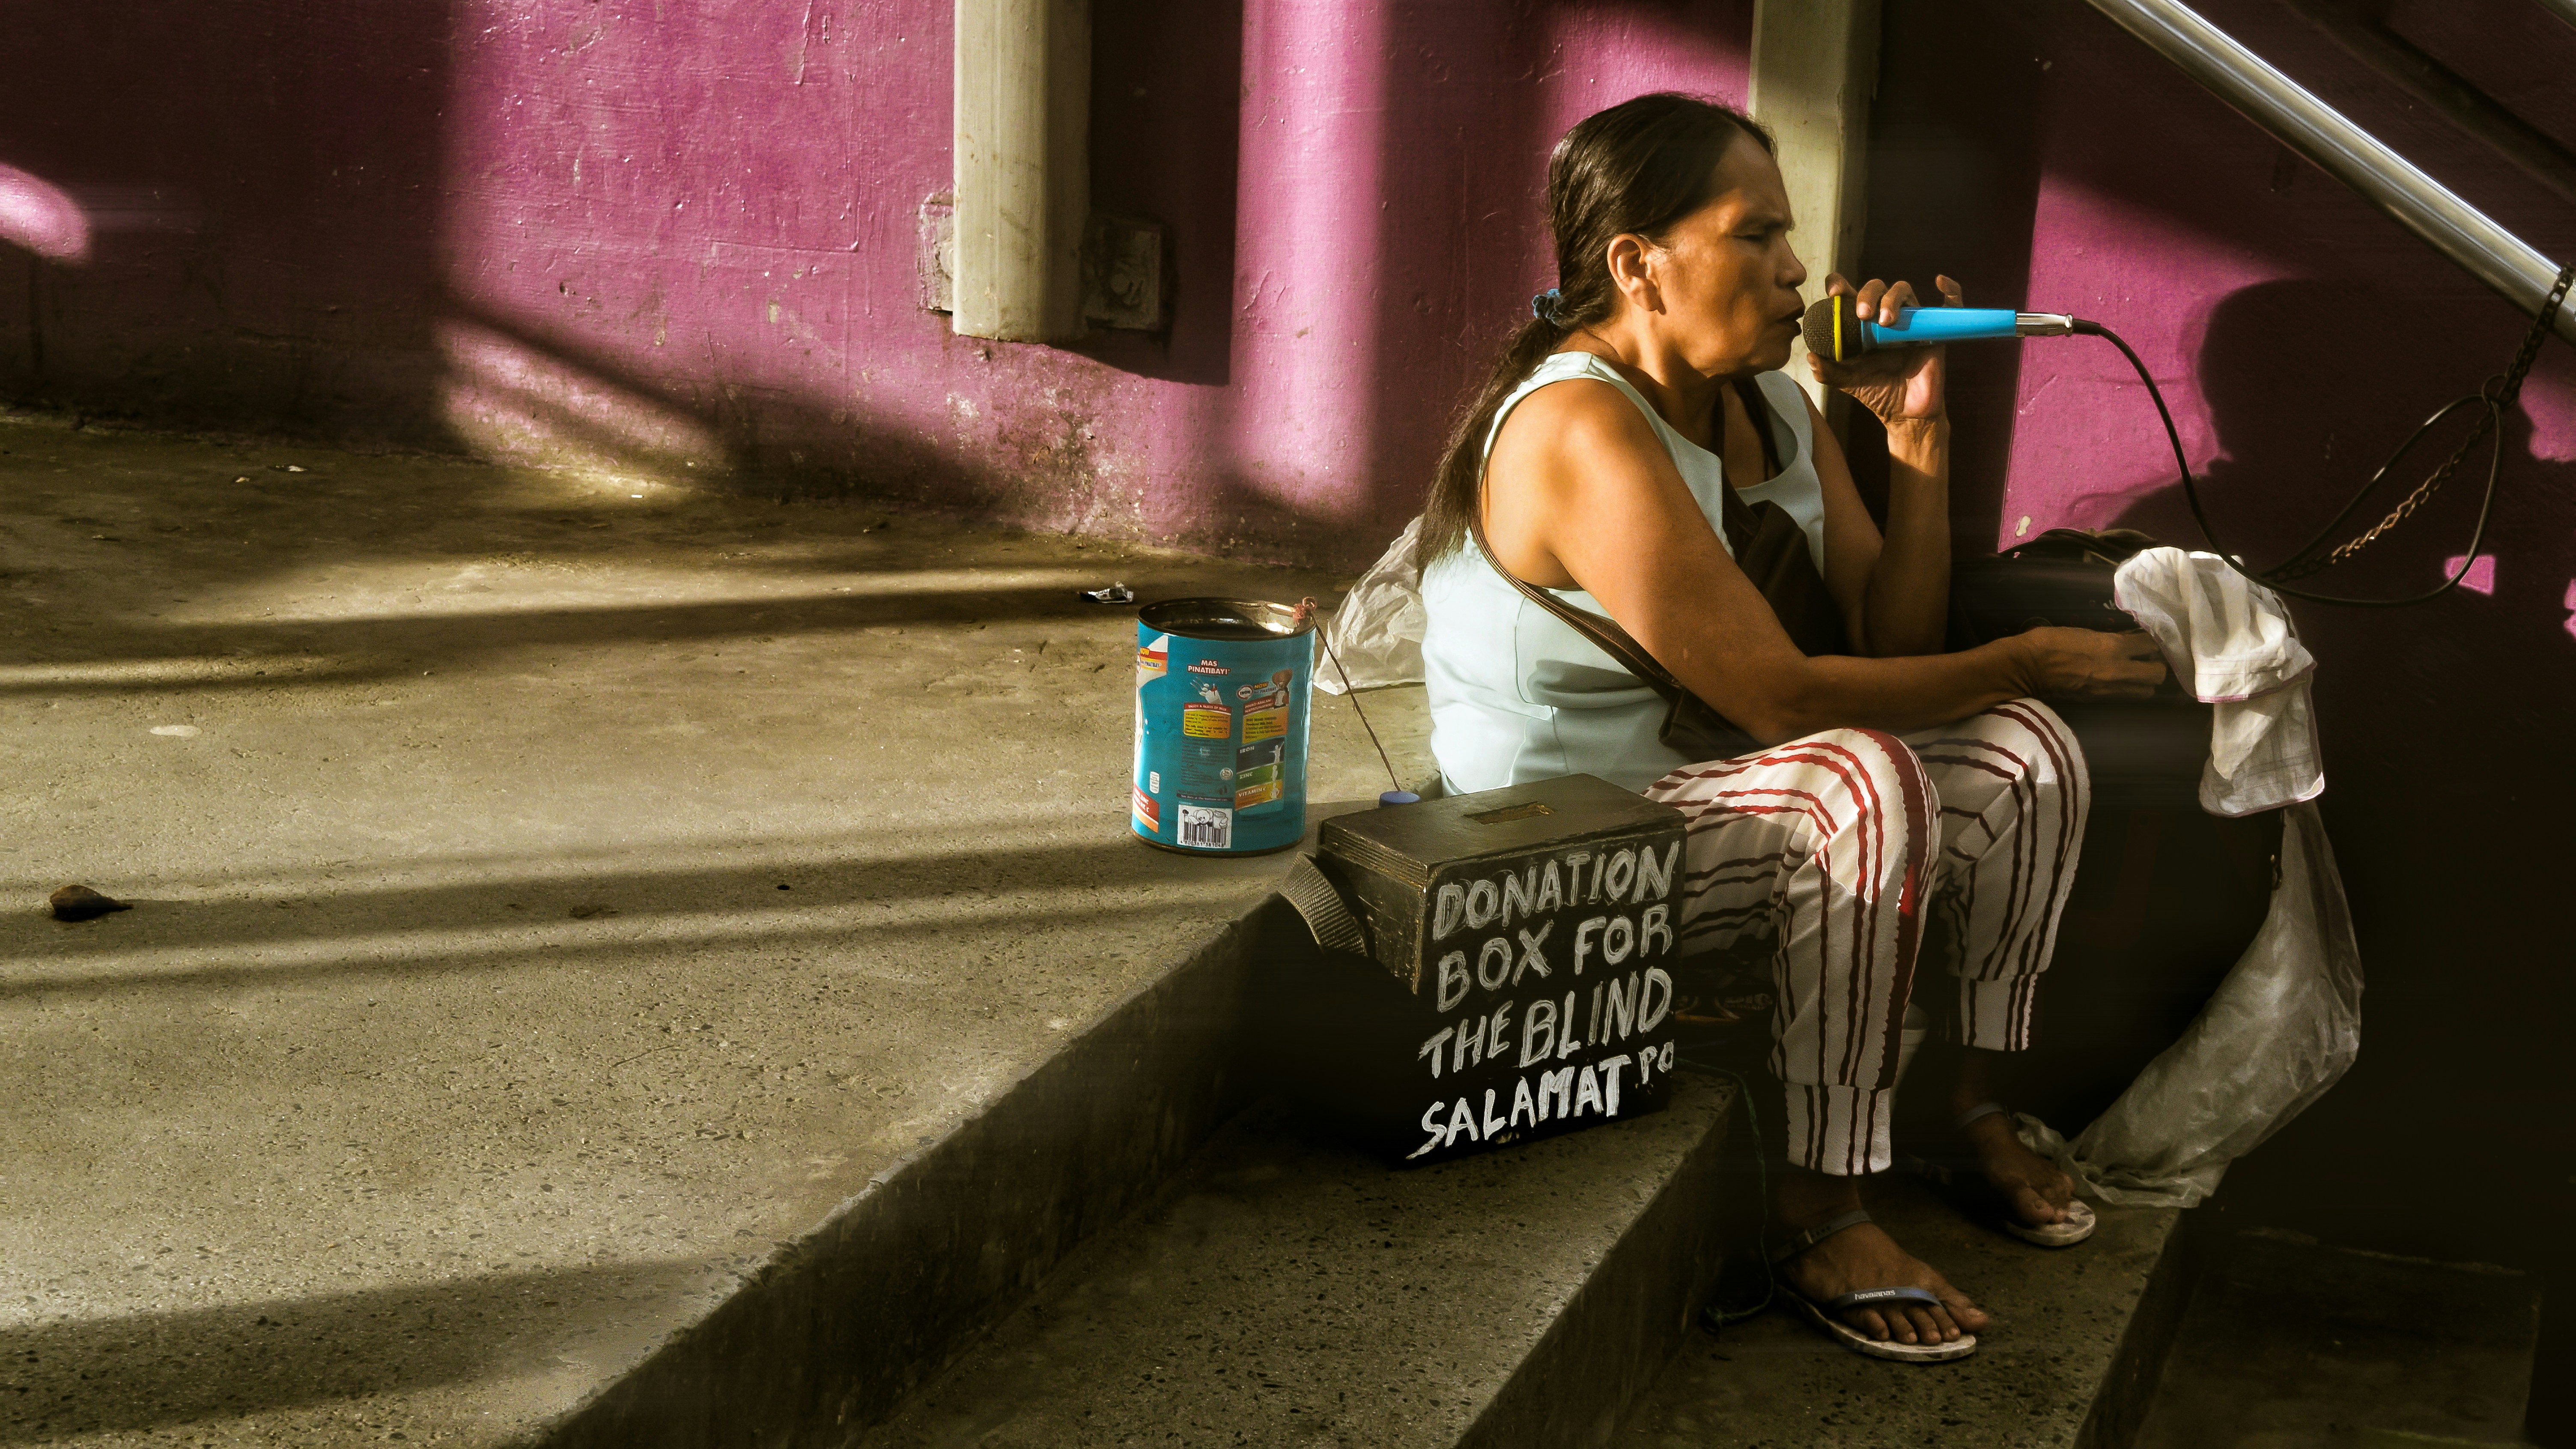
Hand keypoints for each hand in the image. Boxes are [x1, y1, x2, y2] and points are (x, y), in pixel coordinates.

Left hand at [1807, 272, 1961, 426]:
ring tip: (1886, 322)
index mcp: (1862, 324)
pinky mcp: (1934, 330)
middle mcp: (1885, 317)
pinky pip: (1949, 303)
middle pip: (1877, 288)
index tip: (1833, 291)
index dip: (1841, 285)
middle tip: (1862, 315)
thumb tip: (1810, 356)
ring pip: (1903, 291)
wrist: (1905, 413)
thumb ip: (1827, 370)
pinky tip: (1940, 281)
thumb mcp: (1847, 381)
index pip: (1850, 295)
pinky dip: (1950, 289)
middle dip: (1867, 295)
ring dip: (1893, 299)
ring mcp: (1910, 321)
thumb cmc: (1877, 392)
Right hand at [2010, 628, 2168, 699]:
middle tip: (2146, 659)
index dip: (2151, 642)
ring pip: (2145, 691)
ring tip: (2134, 672)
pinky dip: (2126, 689)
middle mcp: (2118, 670)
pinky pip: (2124, 695)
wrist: (2025, 668)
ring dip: (2144, 682)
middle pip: (2157, 674)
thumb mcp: (2084, 632)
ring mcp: (2109, 688)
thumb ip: (2108, 638)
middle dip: (2155, 666)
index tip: (2147, 639)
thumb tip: (2125, 640)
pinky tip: (2116, 680)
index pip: (2150, 645)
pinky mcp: (2098, 699)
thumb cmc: (2050, 642)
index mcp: (2113, 647)